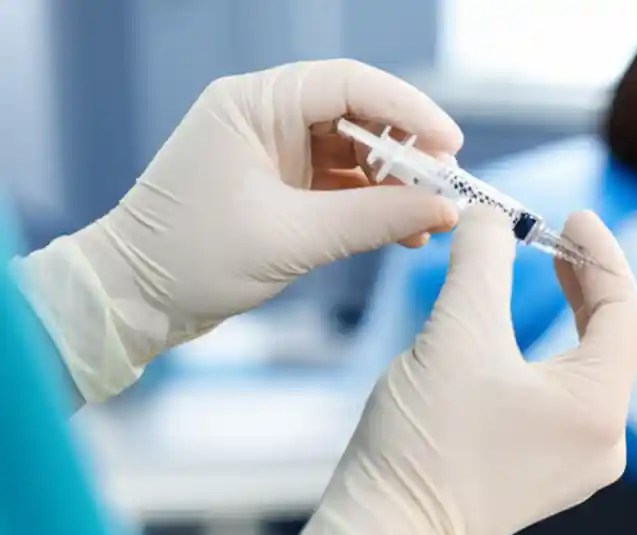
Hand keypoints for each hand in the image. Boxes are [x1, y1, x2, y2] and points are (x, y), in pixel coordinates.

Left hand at [14, 60, 461, 402]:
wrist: (135, 298)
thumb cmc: (193, 257)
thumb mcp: (294, 237)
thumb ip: (375, 219)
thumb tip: (444, 210)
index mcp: (253, 103)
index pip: (349, 84)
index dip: (408, 110)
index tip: (450, 146)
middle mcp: (264, 115)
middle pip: (360, 114)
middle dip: (409, 152)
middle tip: (447, 189)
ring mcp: (273, 150)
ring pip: (357, 151)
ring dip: (397, 184)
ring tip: (430, 219)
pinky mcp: (281, 184)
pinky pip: (344, 183)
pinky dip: (375, 205)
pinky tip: (405, 232)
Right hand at [267, 208, 636, 534]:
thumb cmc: (424, 441)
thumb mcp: (457, 332)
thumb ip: (482, 260)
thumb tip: (489, 217)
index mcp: (598, 407)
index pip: (625, 311)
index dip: (601, 254)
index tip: (573, 215)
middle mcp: (602, 443)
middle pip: (610, 340)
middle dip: (582, 281)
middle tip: (553, 235)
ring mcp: (574, 466)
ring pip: (583, 369)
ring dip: (562, 316)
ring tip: (535, 270)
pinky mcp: (542, 477)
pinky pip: (560, 400)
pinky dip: (543, 356)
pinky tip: (512, 333)